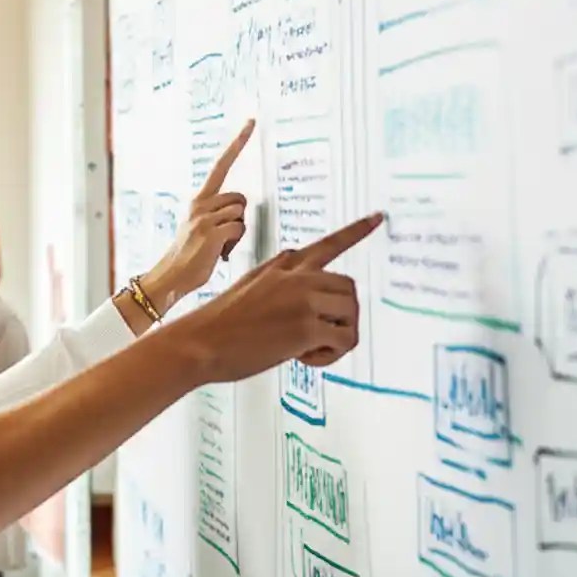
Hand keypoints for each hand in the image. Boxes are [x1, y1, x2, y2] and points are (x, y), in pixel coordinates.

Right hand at [138, 119, 255, 307]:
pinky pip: (238, 229)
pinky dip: (234, 244)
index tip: (250, 122)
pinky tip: (220, 254)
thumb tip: (237, 213)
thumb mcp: (200, 227)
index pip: (221, 164)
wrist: (170, 277)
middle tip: (225, 237)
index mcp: (199, 200)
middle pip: (240, 198)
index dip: (237, 143)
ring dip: (237, 233)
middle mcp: (200, 203)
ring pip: (240, 213)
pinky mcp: (211, 233)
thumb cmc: (189, 256)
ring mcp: (204, 217)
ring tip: (220, 247)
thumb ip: (215, 213)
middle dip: (239, 217)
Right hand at [169, 212, 383, 382]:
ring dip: (337, 336)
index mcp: (283, 265)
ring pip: (352, 314)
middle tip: (319, 336)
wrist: (199, 342)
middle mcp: (298, 277)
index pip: (328, 243)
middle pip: (349, 287)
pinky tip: (303, 358)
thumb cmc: (219, 324)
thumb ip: (278, 282)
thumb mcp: (249, 288)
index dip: (357, 230)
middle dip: (342, 315)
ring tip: (307, 350)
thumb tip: (301, 294)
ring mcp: (304, 300)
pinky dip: (330, 356)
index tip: (378, 217)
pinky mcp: (307, 327)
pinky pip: (344, 341)